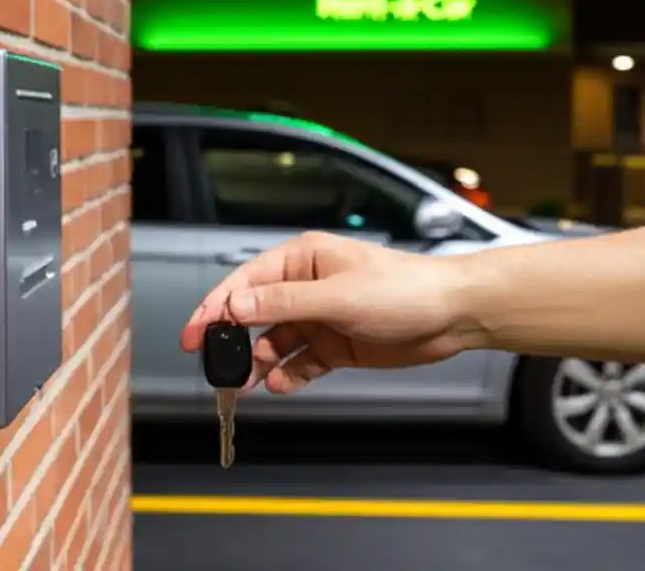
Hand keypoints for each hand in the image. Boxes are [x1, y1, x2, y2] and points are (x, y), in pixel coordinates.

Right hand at [180, 231, 484, 394]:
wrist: (451, 314)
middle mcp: (306, 286)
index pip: (245, 283)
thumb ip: (284, 303)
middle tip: (216, 368)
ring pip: (274, 343)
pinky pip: (299, 361)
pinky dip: (288, 374)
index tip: (193, 333)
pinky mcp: (335, 345)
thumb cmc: (405, 288)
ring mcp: (320, 317)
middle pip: (254, 315)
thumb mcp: (338, 296)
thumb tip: (235, 306)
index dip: (215, 308)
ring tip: (247, 385)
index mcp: (302, 259)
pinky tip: (282, 383)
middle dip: (234, 342)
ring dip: (259, 363)